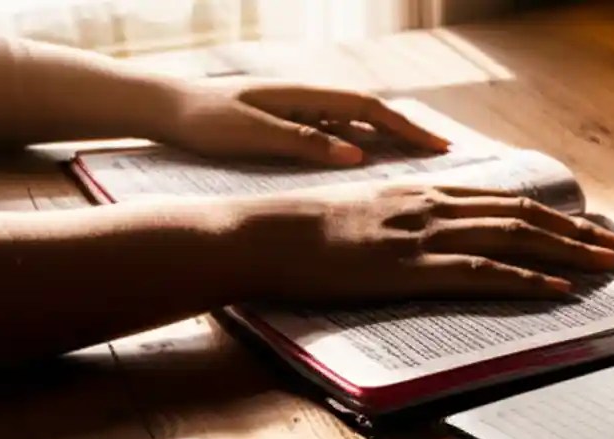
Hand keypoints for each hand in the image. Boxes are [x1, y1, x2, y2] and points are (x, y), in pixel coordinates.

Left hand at [159, 78, 449, 165]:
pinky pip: (339, 137)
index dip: (409, 128)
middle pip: (374, 115)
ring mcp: (302, 113)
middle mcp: (310, 101)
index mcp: (306, 97)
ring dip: (392, 141)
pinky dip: (365, 148)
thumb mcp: (254, 134)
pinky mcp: (291, 127)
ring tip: (424, 163)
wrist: (165, 109)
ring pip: (359, 126)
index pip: (371, 110)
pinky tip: (377, 166)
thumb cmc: (205, 121)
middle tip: (447, 154)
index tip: (441, 147)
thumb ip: (307, 144)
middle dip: (411, 132)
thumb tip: (358, 155)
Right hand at [231, 184, 613, 302]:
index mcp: (424, 193)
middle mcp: (434, 206)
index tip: (585, 227)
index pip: (504, 201)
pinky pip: (483, 272)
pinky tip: (558, 290)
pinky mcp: (413, 268)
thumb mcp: (366, 213)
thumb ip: (405, 218)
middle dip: (576, 233)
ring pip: (515, 238)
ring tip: (606, 267)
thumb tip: (435, 235)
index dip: (551, 215)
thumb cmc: (307, 231)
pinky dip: (527, 279)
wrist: (269, 235)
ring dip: (567, 253)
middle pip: (523, 215)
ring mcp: (426, 236)